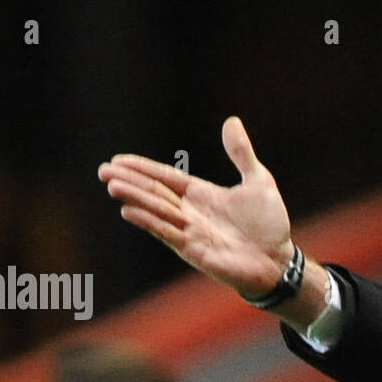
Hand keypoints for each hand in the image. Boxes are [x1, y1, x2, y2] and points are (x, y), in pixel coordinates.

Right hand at [98, 116, 292, 296]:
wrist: (279, 261)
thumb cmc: (269, 225)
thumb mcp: (258, 181)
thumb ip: (241, 154)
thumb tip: (231, 121)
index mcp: (201, 194)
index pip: (165, 178)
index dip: (142, 168)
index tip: (117, 160)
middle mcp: (190, 212)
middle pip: (154, 192)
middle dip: (129, 181)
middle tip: (103, 171)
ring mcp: (190, 232)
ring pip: (157, 210)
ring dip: (135, 198)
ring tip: (113, 185)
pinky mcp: (193, 250)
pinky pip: (167, 233)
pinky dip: (149, 221)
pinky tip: (129, 211)